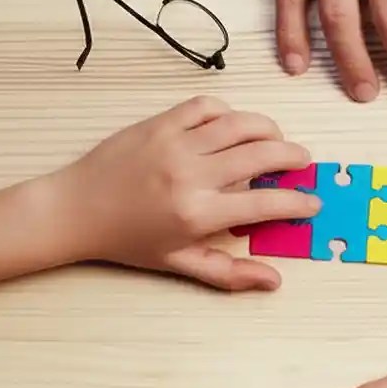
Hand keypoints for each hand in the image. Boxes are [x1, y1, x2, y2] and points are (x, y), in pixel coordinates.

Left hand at [47, 96, 319, 290]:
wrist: (74, 209)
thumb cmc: (127, 240)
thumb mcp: (179, 262)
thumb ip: (229, 273)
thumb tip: (274, 281)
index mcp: (197, 213)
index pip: (265, 203)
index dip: (297, 203)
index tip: (312, 202)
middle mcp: (191, 175)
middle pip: (261, 155)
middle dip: (293, 157)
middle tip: (302, 162)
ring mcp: (175, 143)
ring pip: (240, 124)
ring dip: (269, 129)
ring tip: (277, 139)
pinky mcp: (160, 123)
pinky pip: (206, 107)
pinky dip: (229, 112)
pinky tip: (234, 126)